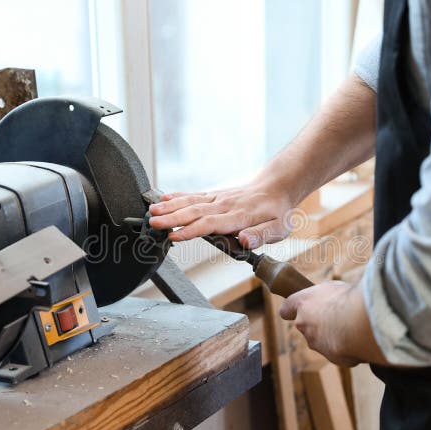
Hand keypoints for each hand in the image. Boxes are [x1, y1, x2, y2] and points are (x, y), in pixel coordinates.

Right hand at [148, 183, 293, 248]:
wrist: (277, 187)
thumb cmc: (277, 212)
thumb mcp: (278, 229)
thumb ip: (260, 236)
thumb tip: (244, 241)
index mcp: (239, 216)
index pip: (210, 224)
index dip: (191, 230)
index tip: (173, 235)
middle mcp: (225, 205)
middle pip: (195, 211)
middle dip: (172, 217)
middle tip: (153, 222)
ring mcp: (219, 198)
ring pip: (191, 201)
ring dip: (170, 205)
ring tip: (152, 210)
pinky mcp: (215, 195)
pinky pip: (194, 195)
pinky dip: (178, 196)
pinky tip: (164, 197)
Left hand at [280, 280, 387, 365]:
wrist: (362, 322)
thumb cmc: (348, 299)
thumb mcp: (334, 287)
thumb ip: (324, 295)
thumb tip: (327, 298)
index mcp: (302, 303)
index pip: (286, 310)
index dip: (292, 311)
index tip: (299, 310)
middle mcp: (303, 324)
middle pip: (306, 326)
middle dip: (319, 323)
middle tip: (337, 317)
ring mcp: (315, 342)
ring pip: (322, 340)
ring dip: (333, 335)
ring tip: (352, 327)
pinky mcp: (330, 356)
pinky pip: (338, 351)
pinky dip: (346, 347)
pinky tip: (358, 338)